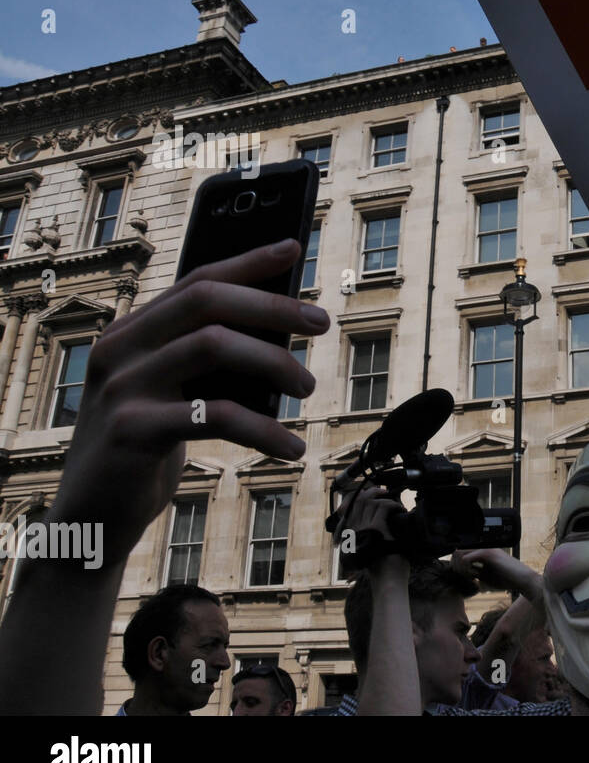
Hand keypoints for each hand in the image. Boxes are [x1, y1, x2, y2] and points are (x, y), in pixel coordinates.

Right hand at [49, 238, 328, 568]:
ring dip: (274, 362)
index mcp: (132, 332)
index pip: (195, 282)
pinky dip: (263, 429)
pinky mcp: (131, 430)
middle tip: (322, 321)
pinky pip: (214, 415)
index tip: (294, 247)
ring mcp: (121, 387)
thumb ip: (207, 359)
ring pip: (213, 345)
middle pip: (206, 302)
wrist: (93, 515)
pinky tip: (291, 448)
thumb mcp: (174, 393)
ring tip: (308, 388)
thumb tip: (284, 328)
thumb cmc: (149, 446)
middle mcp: (120, 348)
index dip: (247, 262)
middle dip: (272, 305)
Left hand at [452, 548, 541, 599]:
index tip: (460, 578)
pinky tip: (472, 577)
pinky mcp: (488, 554)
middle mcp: (483, 549)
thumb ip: (476, 574)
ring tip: (467, 578)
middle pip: (458, 552)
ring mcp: (486, 549)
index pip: (461, 553)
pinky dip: (465, 570)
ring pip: (460, 554)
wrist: (523, 579)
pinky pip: (467, 559)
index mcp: (482, 553)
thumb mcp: (487, 577)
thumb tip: (462, 576)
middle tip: (461, 578)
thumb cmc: (507, 580)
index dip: (456, 565)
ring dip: (459, 569)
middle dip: (455, 566)